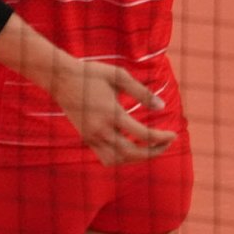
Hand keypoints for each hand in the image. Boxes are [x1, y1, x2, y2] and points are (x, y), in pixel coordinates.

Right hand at [50, 59, 177, 165]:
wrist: (60, 77)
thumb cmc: (91, 73)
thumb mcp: (119, 76)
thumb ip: (141, 92)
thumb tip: (161, 107)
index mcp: (112, 114)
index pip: (143, 135)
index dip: (162, 138)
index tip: (173, 134)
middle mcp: (101, 130)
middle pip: (133, 153)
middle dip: (154, 151)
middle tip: (167, 143)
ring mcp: (92, 136)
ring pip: (119, 160)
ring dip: (137, 158)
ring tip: (150, 148)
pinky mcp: (86, 138)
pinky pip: (106, 158)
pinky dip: (121, 158)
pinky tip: (130, 148)